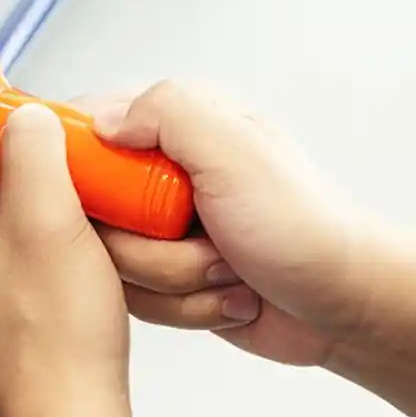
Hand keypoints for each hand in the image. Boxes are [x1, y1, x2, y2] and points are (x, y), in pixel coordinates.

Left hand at [0, 104, 131, 416]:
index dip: (26, 177)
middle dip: (38, 215)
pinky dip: (44, 290)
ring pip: (5, 252)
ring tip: (70, 274)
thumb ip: (33, 150)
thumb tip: (25, 119)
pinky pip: (14, 292)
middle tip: (69, 236)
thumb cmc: (53, 339)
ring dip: (45, 252)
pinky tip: (67, 303)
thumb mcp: (49, 214)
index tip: (56, 190)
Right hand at [77, 80, 378, 365]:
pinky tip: (222, 291)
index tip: (100, 194)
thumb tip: (101, 121)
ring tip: (220, 265)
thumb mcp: (235, 150)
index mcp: (173, 128)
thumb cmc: (306, 228)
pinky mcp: (163, 274)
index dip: (72, 162)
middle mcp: (158, 175)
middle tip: (189, 234)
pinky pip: (132, 296)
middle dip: (137, 239)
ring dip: (168, 275)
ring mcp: (159, 228)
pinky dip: (180, 304)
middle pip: (86, 206)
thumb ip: (165, 112)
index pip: (82, 125)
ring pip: (106, 258)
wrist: (345, 304)